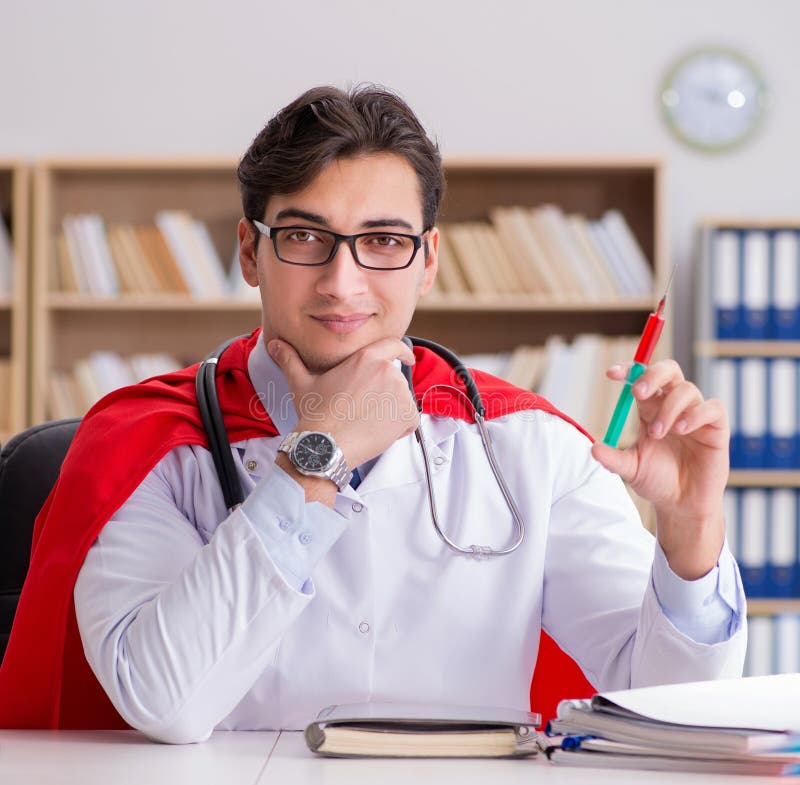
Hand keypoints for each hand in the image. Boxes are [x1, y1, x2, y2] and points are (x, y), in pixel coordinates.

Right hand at [267, 337, 418, 468]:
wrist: (325, 445)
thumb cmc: (316, 415)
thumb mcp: (301, 383)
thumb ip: (291, 360)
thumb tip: (275, 345)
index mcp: (365, 358)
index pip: (393, 346)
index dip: (402, 351)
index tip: (407, 357)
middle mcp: (386, 372)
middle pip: (395, 380)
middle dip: (385, 394)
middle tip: (363, 411)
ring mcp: (399, 393)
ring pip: (402, 401)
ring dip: (391, 412)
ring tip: (366, 422)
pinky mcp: (407, 414)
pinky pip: (410, 420)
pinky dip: (400, 428)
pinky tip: (378, 432)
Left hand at [590, 359, 728, 579]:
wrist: (681, 505)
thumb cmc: (656, 482)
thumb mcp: (630, 469)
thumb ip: (612, 458)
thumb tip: (592, 448)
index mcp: (650, 410)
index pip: (641, 379)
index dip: (629, 371)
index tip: (611, 374)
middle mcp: (673, 407)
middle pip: (668, 371)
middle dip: (652, 375)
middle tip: (637, 393)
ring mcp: (695, 415)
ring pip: (686, 389)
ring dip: (669, 407)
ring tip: (658, 433)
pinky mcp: (716, 428)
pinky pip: (712, 407)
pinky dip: (696, 414)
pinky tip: (682, 430)